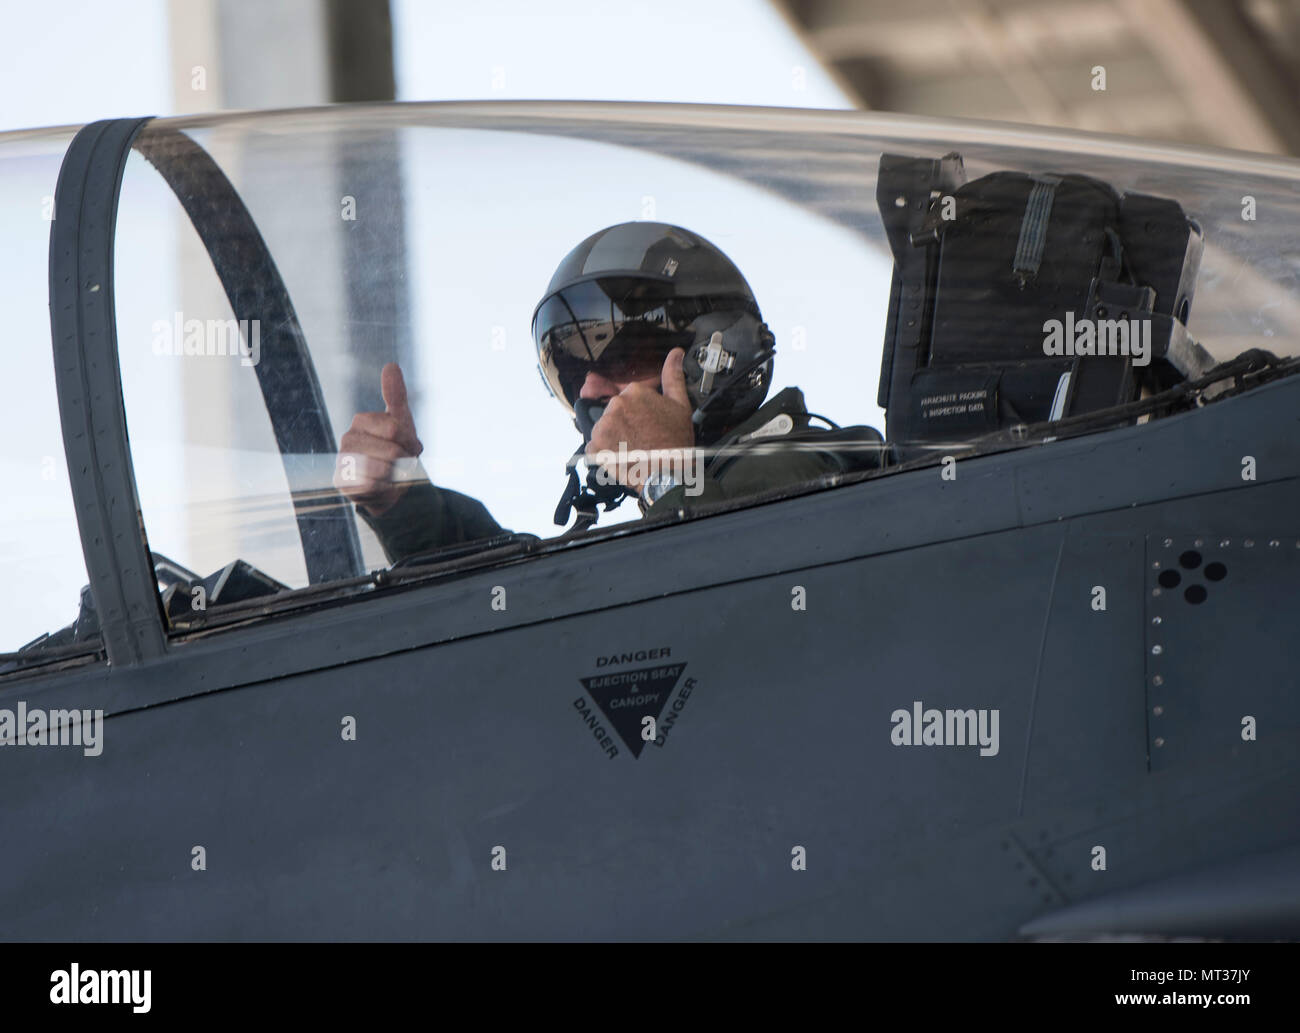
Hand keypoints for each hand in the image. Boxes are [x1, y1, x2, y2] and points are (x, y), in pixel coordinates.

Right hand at [333, 362, 423, 516]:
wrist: (390, 484)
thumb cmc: (396, 449)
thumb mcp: (402, 422)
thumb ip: (396, 395)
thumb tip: (391, 365)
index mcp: (362, 420)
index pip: (395, 430)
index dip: (410, 443)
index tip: (408, 446)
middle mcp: (348, 438)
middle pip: (391, 450)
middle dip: (405, 461)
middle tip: (401, 463)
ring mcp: (342, 462)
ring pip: (382, 469)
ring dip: (396, 476)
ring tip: (392, 474)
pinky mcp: (342, 483)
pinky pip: (372, 486)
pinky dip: (384, 489)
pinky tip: (381, 486)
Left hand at [586, 348, 695, 492]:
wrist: (667, 476)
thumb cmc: (675, 443)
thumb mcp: (680, 405)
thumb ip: (673, 376)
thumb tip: (675, 353)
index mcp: (634, 392)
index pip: (630, 398)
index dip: (640, 412)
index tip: (648, 424)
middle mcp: (615, 406)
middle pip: (616, 412)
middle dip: (626, 423)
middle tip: (642, 438)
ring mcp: (603, 427)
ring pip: (605, 428)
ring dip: (614, 437)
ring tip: (632, 449)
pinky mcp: (595, 447)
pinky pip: (595, 447)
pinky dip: (604, 453)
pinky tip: (621, 457)